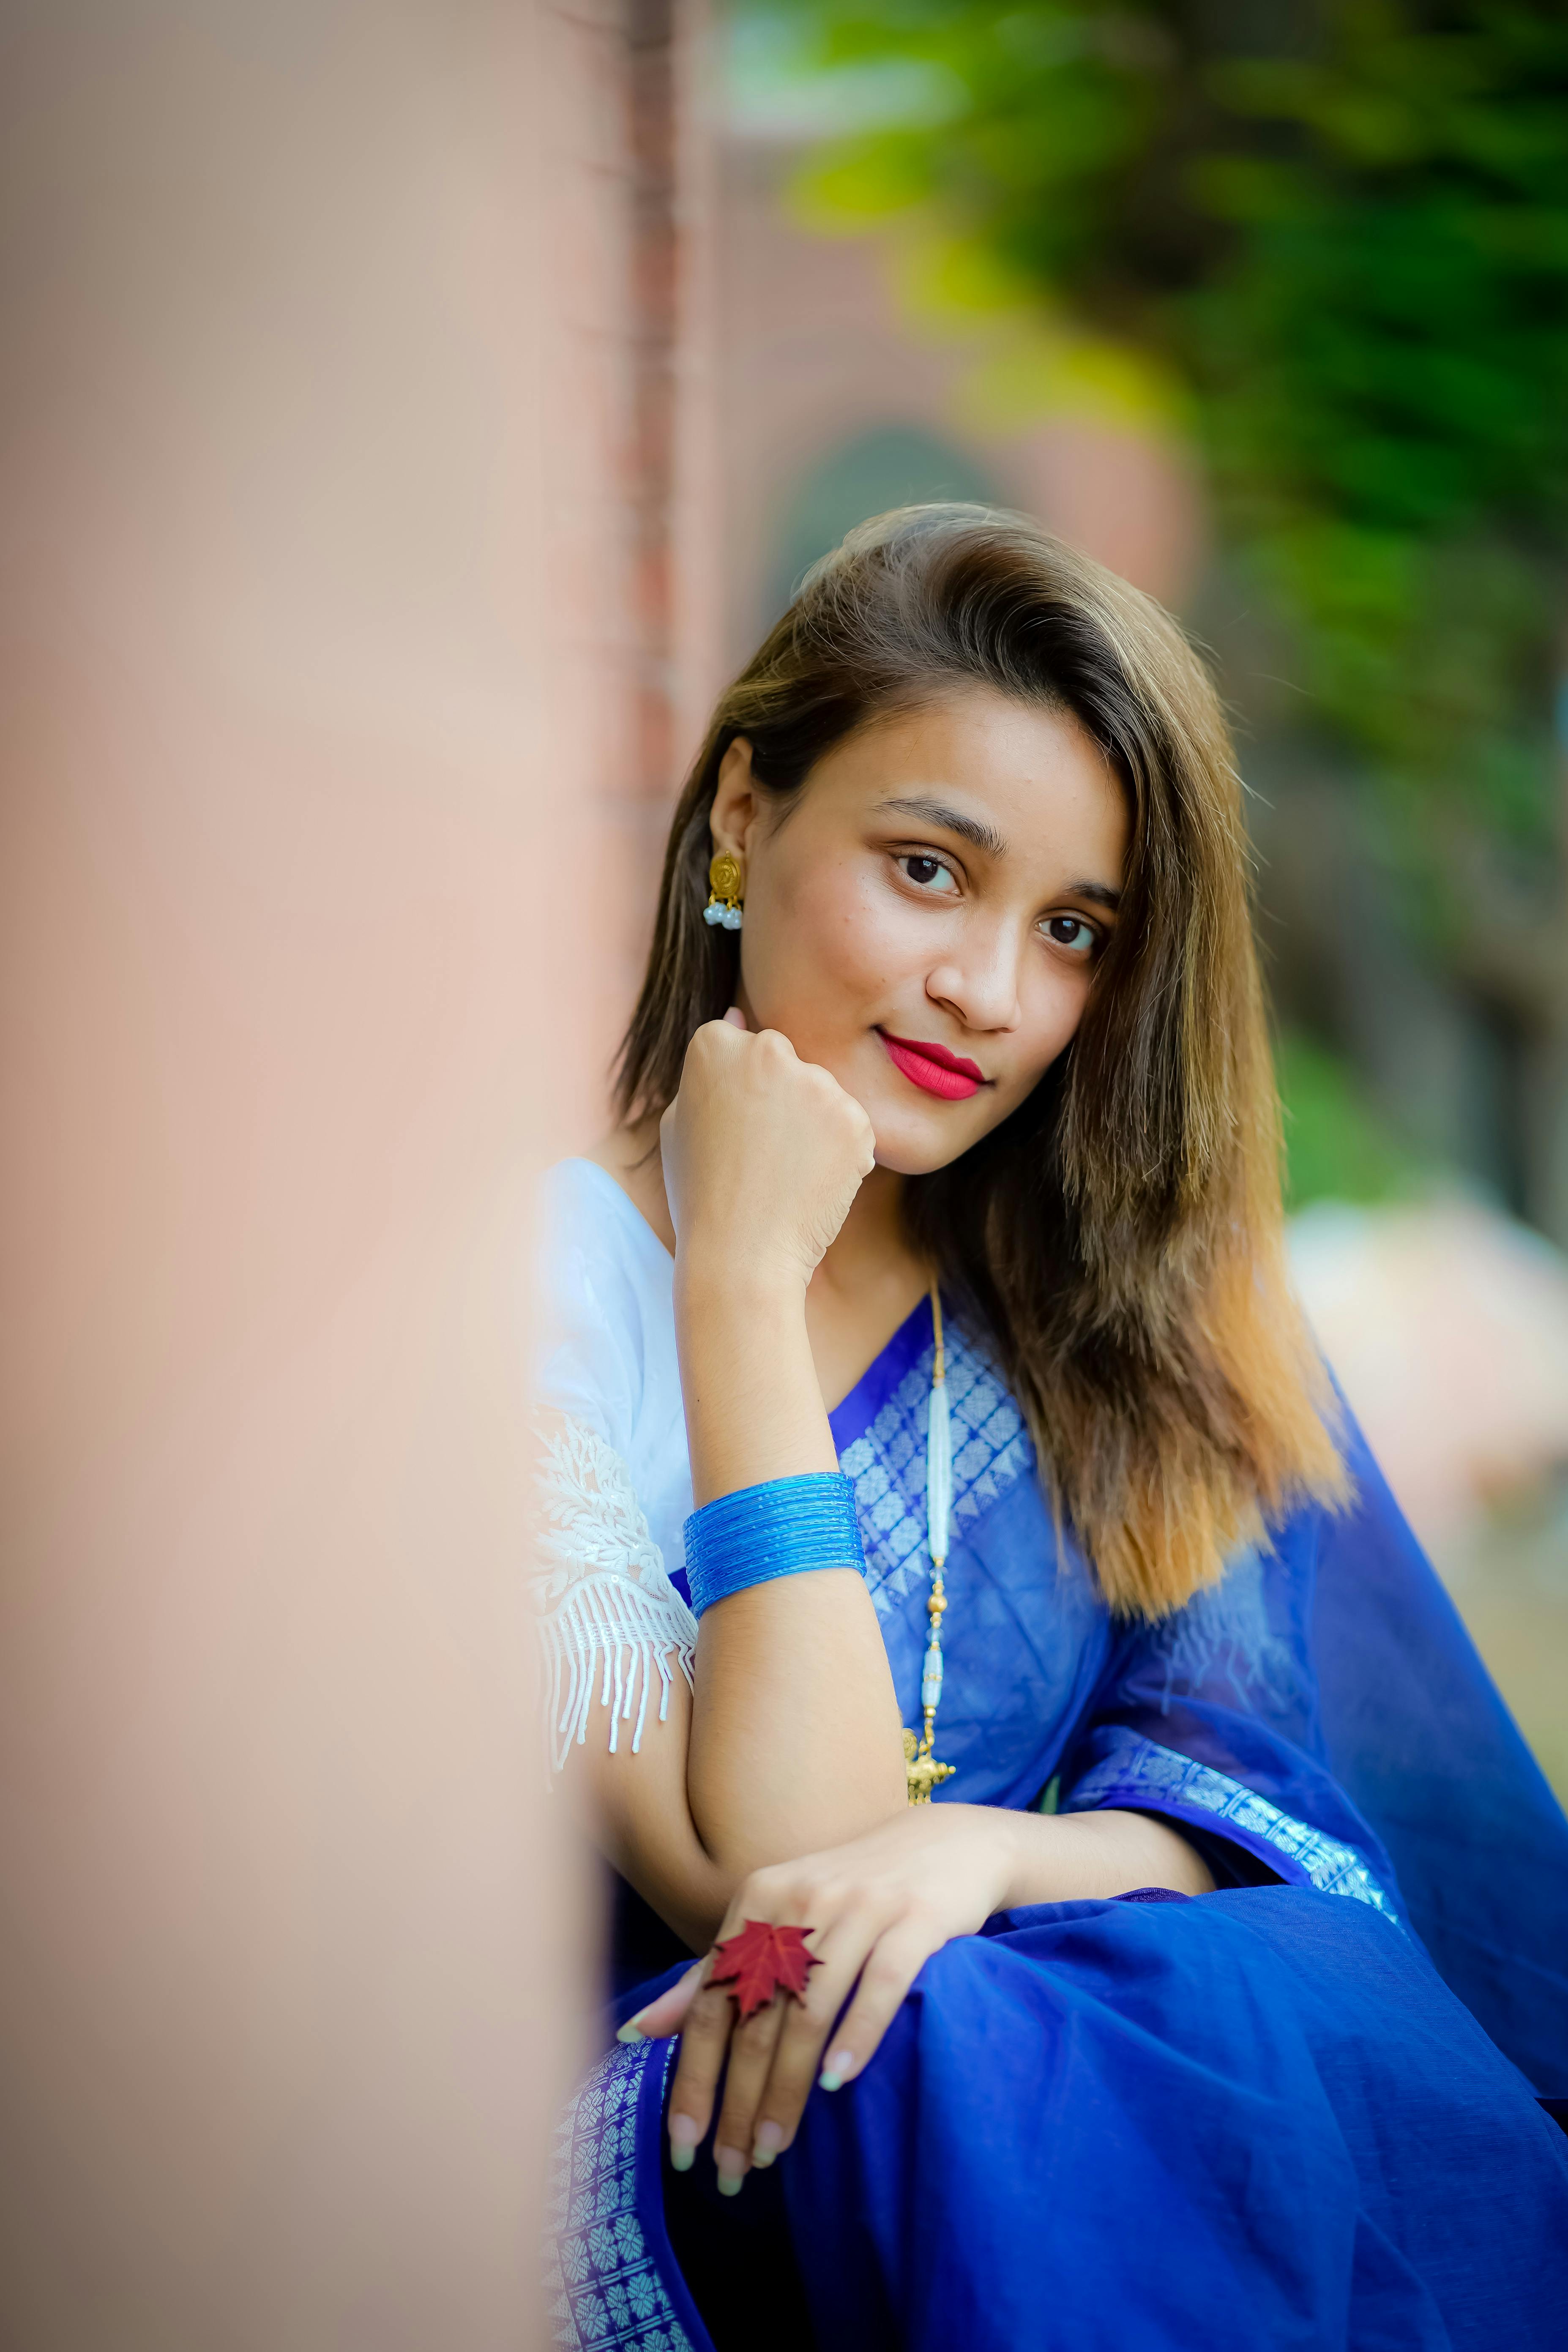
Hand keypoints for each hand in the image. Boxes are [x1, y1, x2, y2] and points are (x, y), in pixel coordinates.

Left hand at [622, 1804, 1023, 2195]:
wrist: (943, 1845)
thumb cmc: (850, 1892)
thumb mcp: (776, 1919)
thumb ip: (714, 1974)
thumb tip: (638, 2032)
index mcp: (758, 1901)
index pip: (713, 2003)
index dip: (694, 2076)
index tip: (682, 2141)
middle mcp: (801, 1901)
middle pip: (756, 2018)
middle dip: (737, 2102)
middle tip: (731, 2169)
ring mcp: (861, 1907)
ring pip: (810, 2012)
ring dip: (787, 2089)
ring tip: (773, 2149)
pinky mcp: (915, 1918)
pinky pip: (882, 1982)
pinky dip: (857, 2034)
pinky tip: (838, 2083)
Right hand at [659, 1011, 875, 1293]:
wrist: (741, 1254)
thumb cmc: (700, 1193)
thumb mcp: (680, 1121)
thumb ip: (711, 1067)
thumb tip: (738, 1016)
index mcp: (715, 1044)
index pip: (737, 1042)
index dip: (735, 1091)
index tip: (730, 1128)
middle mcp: (769, 1051)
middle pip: (784, 1061)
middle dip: (778, 1098)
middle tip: (759, 1154)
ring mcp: (817, 1084)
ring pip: (821, 1094)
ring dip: (812, 1125)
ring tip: (784, 1174)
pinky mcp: (856, 1119)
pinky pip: (852, 1126)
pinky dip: (840, 1153)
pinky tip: (812, 1183)